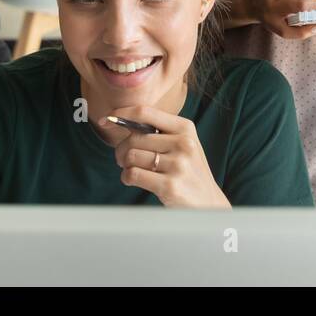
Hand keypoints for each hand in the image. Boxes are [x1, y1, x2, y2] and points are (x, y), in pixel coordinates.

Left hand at [95, 105, 230, 208]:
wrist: (208, 203)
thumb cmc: (188, 171)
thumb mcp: (182, 144)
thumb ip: (157, 132)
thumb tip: (119, 120)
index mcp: (185, 128)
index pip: (145, 112)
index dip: (121, 114)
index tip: (106, 119)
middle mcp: (184, 143)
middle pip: (134, 138)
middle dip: (121, 149)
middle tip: (123, 159)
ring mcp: (178, 165)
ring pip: (131, 156)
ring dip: (124, 165)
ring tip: (132, 170)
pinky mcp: (170, 185)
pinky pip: (133, 174)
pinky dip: (126, 177)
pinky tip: (132, 180)